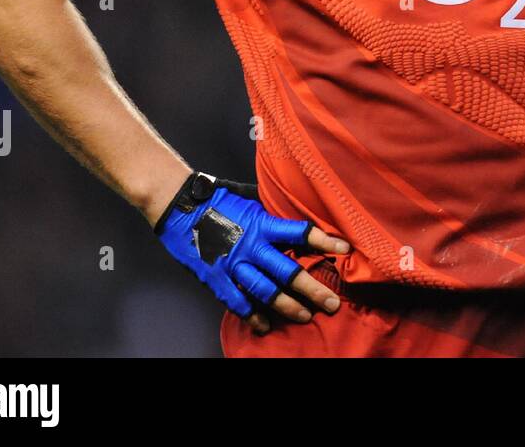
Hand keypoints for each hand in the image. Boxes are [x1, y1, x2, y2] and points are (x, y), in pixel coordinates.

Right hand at [154, 172, 349, 334]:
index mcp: (262, 223)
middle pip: (289, 271)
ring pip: (267, 291)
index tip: (345, 250)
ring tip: (306, 316)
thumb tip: (293, 215)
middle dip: (313, 289)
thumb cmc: (216, 199)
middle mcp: (252, 245)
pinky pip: (237, 301)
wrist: (178, 206)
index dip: (323, 241)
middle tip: (332, 303)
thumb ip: (270, 214)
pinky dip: (251, 314)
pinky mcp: (215, 278)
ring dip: (288, 306)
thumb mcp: (249, 200)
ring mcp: (233, 264)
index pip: (300, 233)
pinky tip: (264, 325)